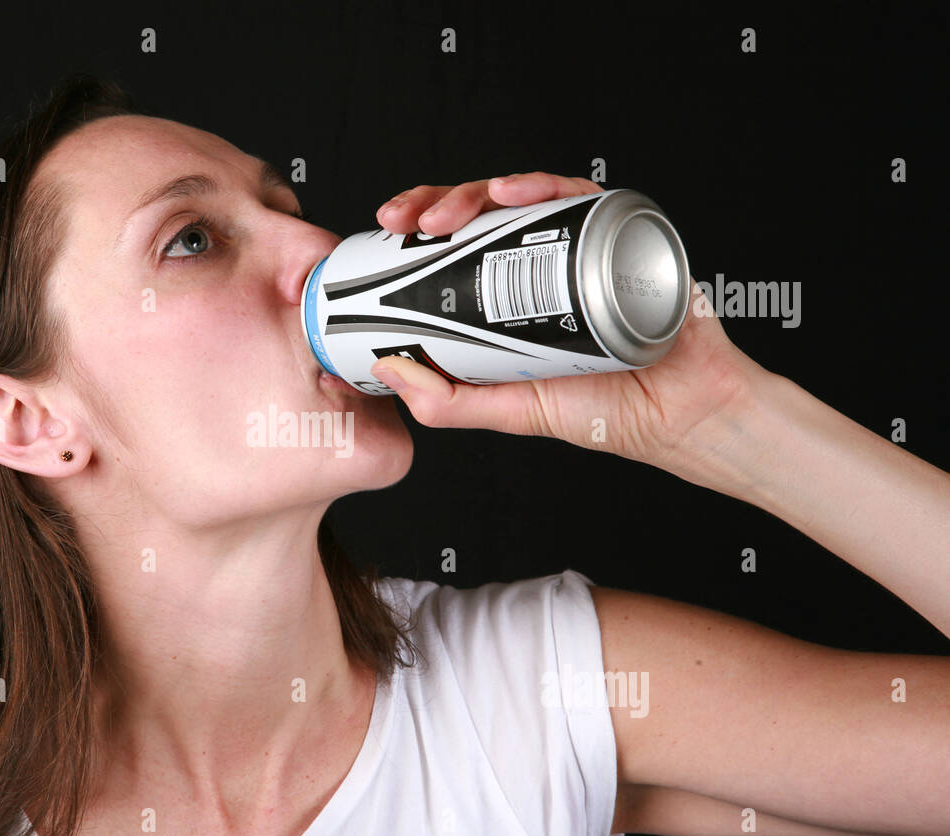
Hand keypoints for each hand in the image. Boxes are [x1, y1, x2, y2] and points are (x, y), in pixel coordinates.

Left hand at [370, 172, 769, 476]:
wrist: (684, 415)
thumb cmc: (608, 411)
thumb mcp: (508, 410)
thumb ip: (448, 401)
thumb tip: (387, 371)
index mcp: (511, 296)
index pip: (456, 246)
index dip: (418, 230)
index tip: (385, 233)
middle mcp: (544, 261)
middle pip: (481, 214)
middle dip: (434, 204)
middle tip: (405, 220)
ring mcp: (582, 243)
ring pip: (521, 196)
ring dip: (476, 192)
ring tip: (446, 216)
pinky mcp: (621, 232)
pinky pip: (580, 196)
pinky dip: (544, 187)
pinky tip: (513, 195)